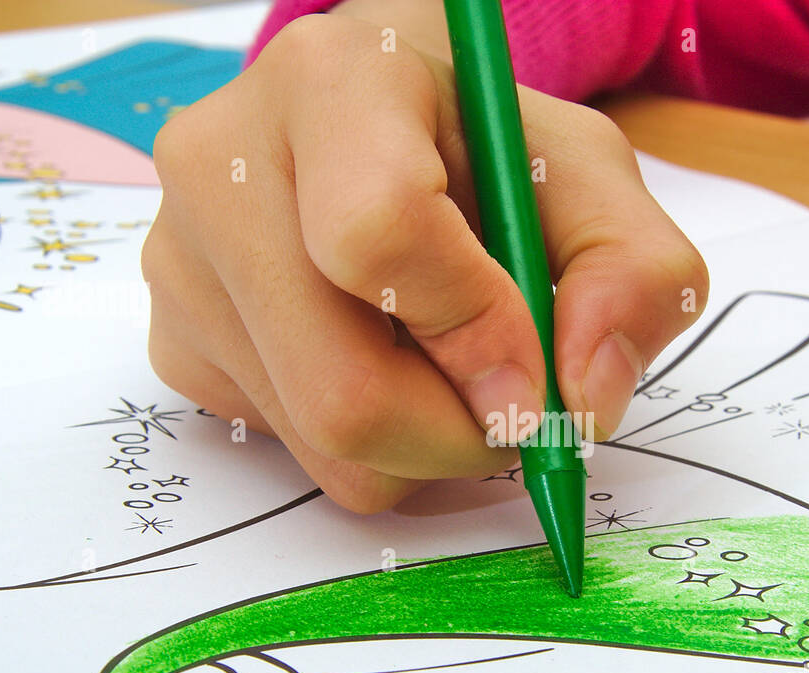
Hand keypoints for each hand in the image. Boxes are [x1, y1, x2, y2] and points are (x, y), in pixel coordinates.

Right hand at [142, 10, 706, 512]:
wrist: (378, 133)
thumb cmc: (481, 149)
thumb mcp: (590, 179)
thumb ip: (634, 272)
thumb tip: (584, 399)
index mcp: (332, 83)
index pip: (379, 234)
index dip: (475, 331)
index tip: (535, 375)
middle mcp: (220, 168)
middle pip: (342, 389)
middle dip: (460, 433)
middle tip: (511, 405)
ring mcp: (181, 265)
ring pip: (324, 445)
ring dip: (423, 444)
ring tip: (444, 360)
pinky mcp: (175, 344)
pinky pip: (290, 453)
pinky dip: (367, 445)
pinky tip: (382, 361)